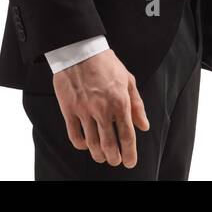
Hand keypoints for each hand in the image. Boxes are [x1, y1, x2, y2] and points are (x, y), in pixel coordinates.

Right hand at [52, 49, 148, 167]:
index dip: (130, 153)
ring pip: (92, 143)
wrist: (80, 50)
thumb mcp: (128, 80)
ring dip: (98, 154)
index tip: (130, 162)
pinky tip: (85, 146)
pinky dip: (81, 145)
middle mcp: (102, 109)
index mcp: (120, 102)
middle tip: (115, 161)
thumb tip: (143, 125)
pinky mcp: (69, 109)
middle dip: (114, 157)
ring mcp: (84, 110)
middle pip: (109, 144)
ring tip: (102, 157)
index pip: (127, 135)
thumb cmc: (105, 63)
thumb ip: (137, 105)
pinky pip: (74, 135)